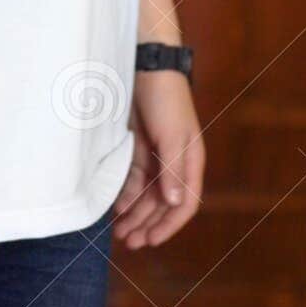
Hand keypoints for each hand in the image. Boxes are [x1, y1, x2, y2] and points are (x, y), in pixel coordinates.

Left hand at [112, 72, 204, 248]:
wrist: (145, 64)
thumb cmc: (166, 97)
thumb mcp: (172, 135)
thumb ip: (173, 170)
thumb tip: (175, 204)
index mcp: (190, 161)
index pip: (184, 203)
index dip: (169, 226)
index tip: (151, 242)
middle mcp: (174, 162)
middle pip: (162, 203)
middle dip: (147, 224)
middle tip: (128, 243)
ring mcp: (155, 154)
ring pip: (145, 194)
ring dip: (134, 213)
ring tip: (118, 232)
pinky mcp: (137, 146)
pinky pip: (132, 178)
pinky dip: (125, 194)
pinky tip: (115, 207)